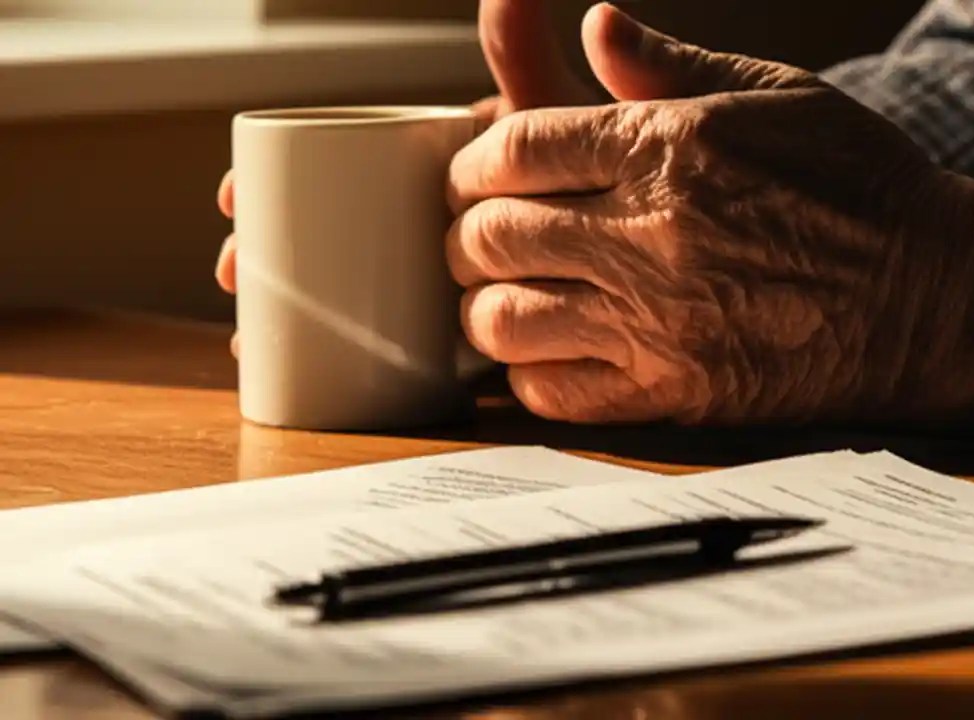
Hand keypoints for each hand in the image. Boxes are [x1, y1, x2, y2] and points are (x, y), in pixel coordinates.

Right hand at [214, 0, 600, 356]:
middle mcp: (435, 218)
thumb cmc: (605, 176)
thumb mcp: (552, 124)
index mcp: (441, 162)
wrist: (654, 258)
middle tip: (230, 271)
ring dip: (293, 308)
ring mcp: (446, 279)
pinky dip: (349, 361)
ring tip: (247, 329)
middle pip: (332, 233)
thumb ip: (523, 64)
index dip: (279, 177)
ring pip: (353, 293)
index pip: (340, 163)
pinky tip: (300, 374)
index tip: (229, 194)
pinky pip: (397, 349)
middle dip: (271, 252)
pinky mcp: (464, 339)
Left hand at [448, 4, 973, 427]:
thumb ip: (671, 63)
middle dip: (467, 233)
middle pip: (493, 233)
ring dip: (484, 306)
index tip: (477, 176)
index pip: (516, 147)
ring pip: (505, 318)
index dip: (475, 162)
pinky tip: (542, 354)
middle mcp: (650, 233)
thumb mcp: (778, 94)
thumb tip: (595, 24)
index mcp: (668, 146)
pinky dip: (527, 373)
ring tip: (501, 295)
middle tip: (478, 237)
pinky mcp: (675, 390)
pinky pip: (555, 391)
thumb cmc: (864, 186)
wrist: (935, 295)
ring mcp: (658, 319)